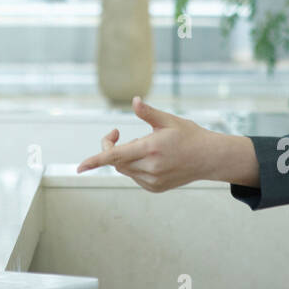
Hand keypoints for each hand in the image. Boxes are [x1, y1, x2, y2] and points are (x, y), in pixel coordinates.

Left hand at [75, 97, 215, 191]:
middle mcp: (150, 168)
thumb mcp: (169, 120)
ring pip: (124, 169)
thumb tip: (134, 101)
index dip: (96, 160)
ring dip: (123, 157)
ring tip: (143, 146)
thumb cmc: (189, 135)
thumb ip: (148, 113)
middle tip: (116, 133)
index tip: (79, 167)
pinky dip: (133, 166)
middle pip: (116, 161)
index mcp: (151, 149)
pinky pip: (134, 176)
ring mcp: (153, 181)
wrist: (209, 158)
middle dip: (110, 147)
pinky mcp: (155, 187)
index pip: (115, 156)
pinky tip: (150, 158)